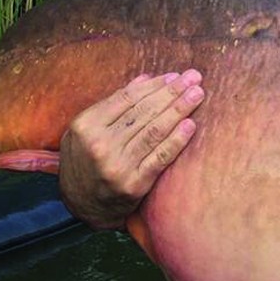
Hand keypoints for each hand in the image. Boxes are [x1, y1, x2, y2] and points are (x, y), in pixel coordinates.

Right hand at [58, 70, 203, 228]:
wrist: (81, 204)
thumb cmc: (86, 159)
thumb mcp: (87, 128)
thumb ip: (114, 103)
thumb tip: (146, 79)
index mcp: (87, 125)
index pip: (128, 98)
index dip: (154, 85)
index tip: (175, 76)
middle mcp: (100, 144)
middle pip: (144, 112)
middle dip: (172, 92)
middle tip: (194, 78)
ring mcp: (118, 166)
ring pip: (155, 131)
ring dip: (179, 110)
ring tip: (197, 94)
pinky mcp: (134, 185)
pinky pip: (160, 157)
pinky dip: (177, 140)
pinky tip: (191, 125)